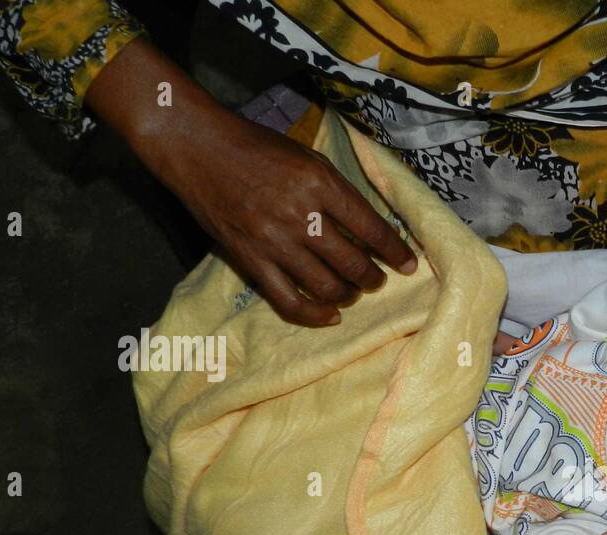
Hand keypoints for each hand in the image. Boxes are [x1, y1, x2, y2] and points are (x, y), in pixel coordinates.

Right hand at [87, 38, 416, 326]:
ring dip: (349, 294)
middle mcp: (300, 215)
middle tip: (379, 280)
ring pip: (327, 286)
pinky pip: (289, 301)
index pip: (372, 229)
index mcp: (319, 184)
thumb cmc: (256, 147)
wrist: (197, 147)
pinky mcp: (250, 260)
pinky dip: (315, 314)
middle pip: (353, 263)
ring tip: (354, 291)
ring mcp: (274, 241)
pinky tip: (330, 315)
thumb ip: (338, 191)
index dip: (396, 252)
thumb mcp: (307, 156)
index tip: (409, 264)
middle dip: (374, 278)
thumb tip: (371, 227)